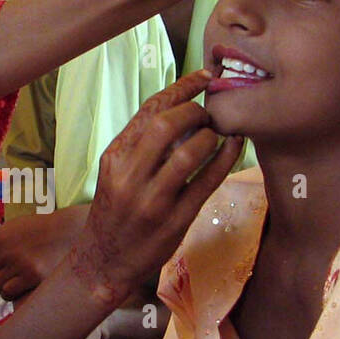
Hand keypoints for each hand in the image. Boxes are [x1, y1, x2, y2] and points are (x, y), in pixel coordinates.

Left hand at [0, 205, 89, 300]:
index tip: (4, 265)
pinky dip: (11, 293)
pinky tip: (20, 289)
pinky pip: (9, 292)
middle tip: (13, 275)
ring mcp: (17, 264)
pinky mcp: (31, 276)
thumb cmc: (41, 230)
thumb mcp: (15, 227)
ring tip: (15, 284)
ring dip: (3, 287)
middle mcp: (4, 250)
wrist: (67, 231)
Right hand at [68, 70, 245, 308]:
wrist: (104, 261)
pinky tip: (235, 148)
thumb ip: (141, 145)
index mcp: (114, 157)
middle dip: (196, 111)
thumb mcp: (116, 173)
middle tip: (210, 113)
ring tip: (218, 134)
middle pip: (167, 125)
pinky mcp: (175, 220)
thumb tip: (181, 109)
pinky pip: (207, 181)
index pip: (149, 110)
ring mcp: (153, 200)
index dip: (180, 88)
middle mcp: (130, 176)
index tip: (203, 76)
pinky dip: (226, 159)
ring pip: (190, 152)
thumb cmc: (115, 211)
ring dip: (211, 136)